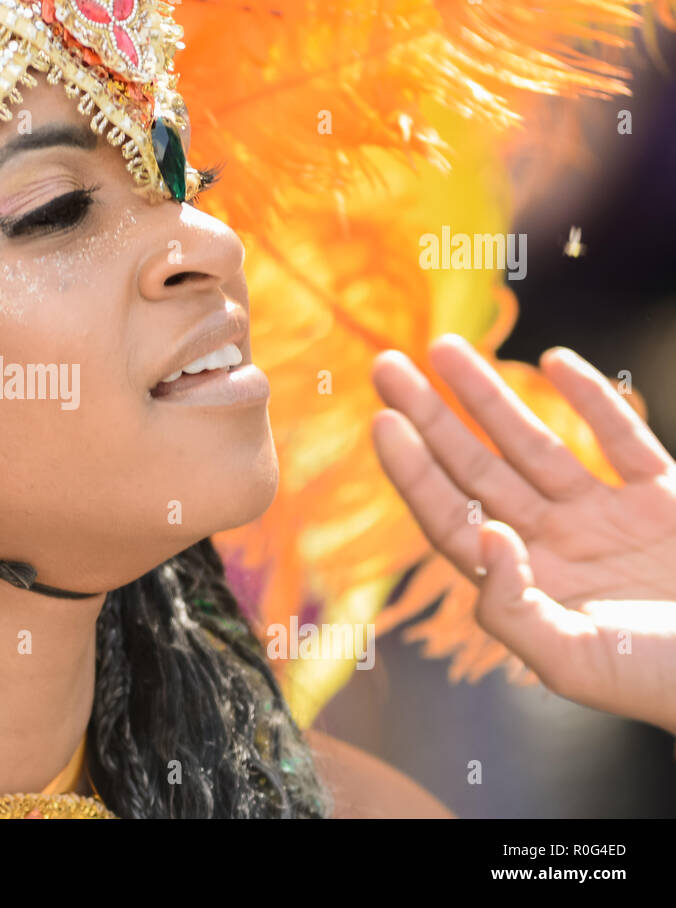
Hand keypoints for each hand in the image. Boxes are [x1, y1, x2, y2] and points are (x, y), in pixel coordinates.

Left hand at [371, 334, 675, 735]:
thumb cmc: (664, 681)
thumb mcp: (574, 661)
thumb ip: (512, 608)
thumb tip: (483, 537)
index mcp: (527, 584)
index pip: (450, 517)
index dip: (413, 471)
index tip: (383, 420)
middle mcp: (557, 544)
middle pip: (476, 469)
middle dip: (430, 417)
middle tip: (385, 365)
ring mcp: (608, 518)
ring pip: (534, 443)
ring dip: (488, 396)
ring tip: (444, 347)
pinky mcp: (665, 498)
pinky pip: (621, 438)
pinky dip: (592, 398)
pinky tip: (553, 359)